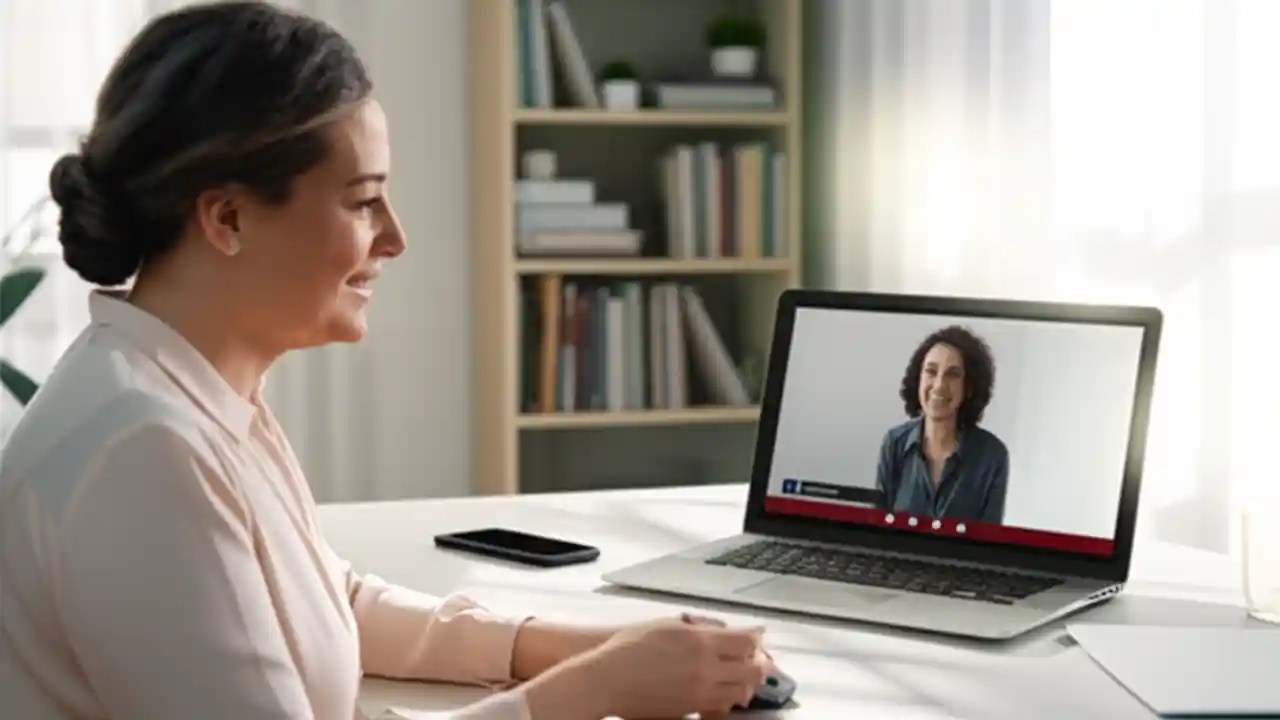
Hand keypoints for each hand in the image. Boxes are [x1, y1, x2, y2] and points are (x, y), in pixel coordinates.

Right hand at [576, 617, 768, 718]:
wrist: (606, 679)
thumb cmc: (630, 647)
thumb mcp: (668, 626)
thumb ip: (700, 629)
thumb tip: (725, 631)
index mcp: (700, 642)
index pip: (747, 643)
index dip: (755, 641)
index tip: (753, 640)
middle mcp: (704, 669)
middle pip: (752, 671)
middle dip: (759, 665)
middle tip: (755, 661)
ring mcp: (698, 693)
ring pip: (739, 692)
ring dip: (744, 683)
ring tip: (737, 675)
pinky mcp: (689, 710)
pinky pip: (720, 706)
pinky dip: (726, 698)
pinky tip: (718, 689)